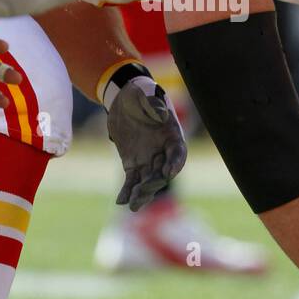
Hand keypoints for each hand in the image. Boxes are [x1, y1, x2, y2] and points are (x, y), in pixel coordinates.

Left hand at [107, 76, 186, 210]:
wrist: (125, 96)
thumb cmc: (141, 93)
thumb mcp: (147, 94)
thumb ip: (153, 103)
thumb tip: (158, 110)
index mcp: (172, 135)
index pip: (178, 153)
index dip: (175, 163)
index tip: (169, 172)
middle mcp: (162, 151)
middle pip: (162, 172)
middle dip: (154, 183)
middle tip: (142, 191)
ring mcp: (148, 158)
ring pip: (147, 180)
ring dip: (141, 193)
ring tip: (133, 205)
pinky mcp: (133, 163)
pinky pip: (132, 180)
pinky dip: (127, 190)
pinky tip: (120, 201)